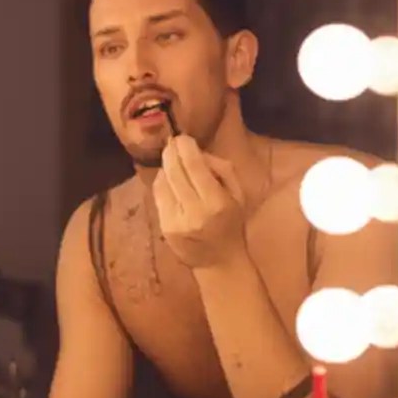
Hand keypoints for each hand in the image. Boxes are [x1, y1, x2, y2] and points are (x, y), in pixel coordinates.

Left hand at [152, 136, 247, 267]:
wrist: (219, 259)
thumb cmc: (231, 222)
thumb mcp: (238, 194)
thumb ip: (221, 169)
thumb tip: (197, 152)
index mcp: (217, 202)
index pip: (194, 166)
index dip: (185, 147)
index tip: (182, 137)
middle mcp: (194, 211)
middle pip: (175, 172)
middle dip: (171, 153)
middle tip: (172, 142)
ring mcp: (176, 220)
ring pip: (163, 182)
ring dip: (166, 166)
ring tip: (172, 159)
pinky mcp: (164, 227)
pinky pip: (158, 195)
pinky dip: (162, 182)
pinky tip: (168, 178)